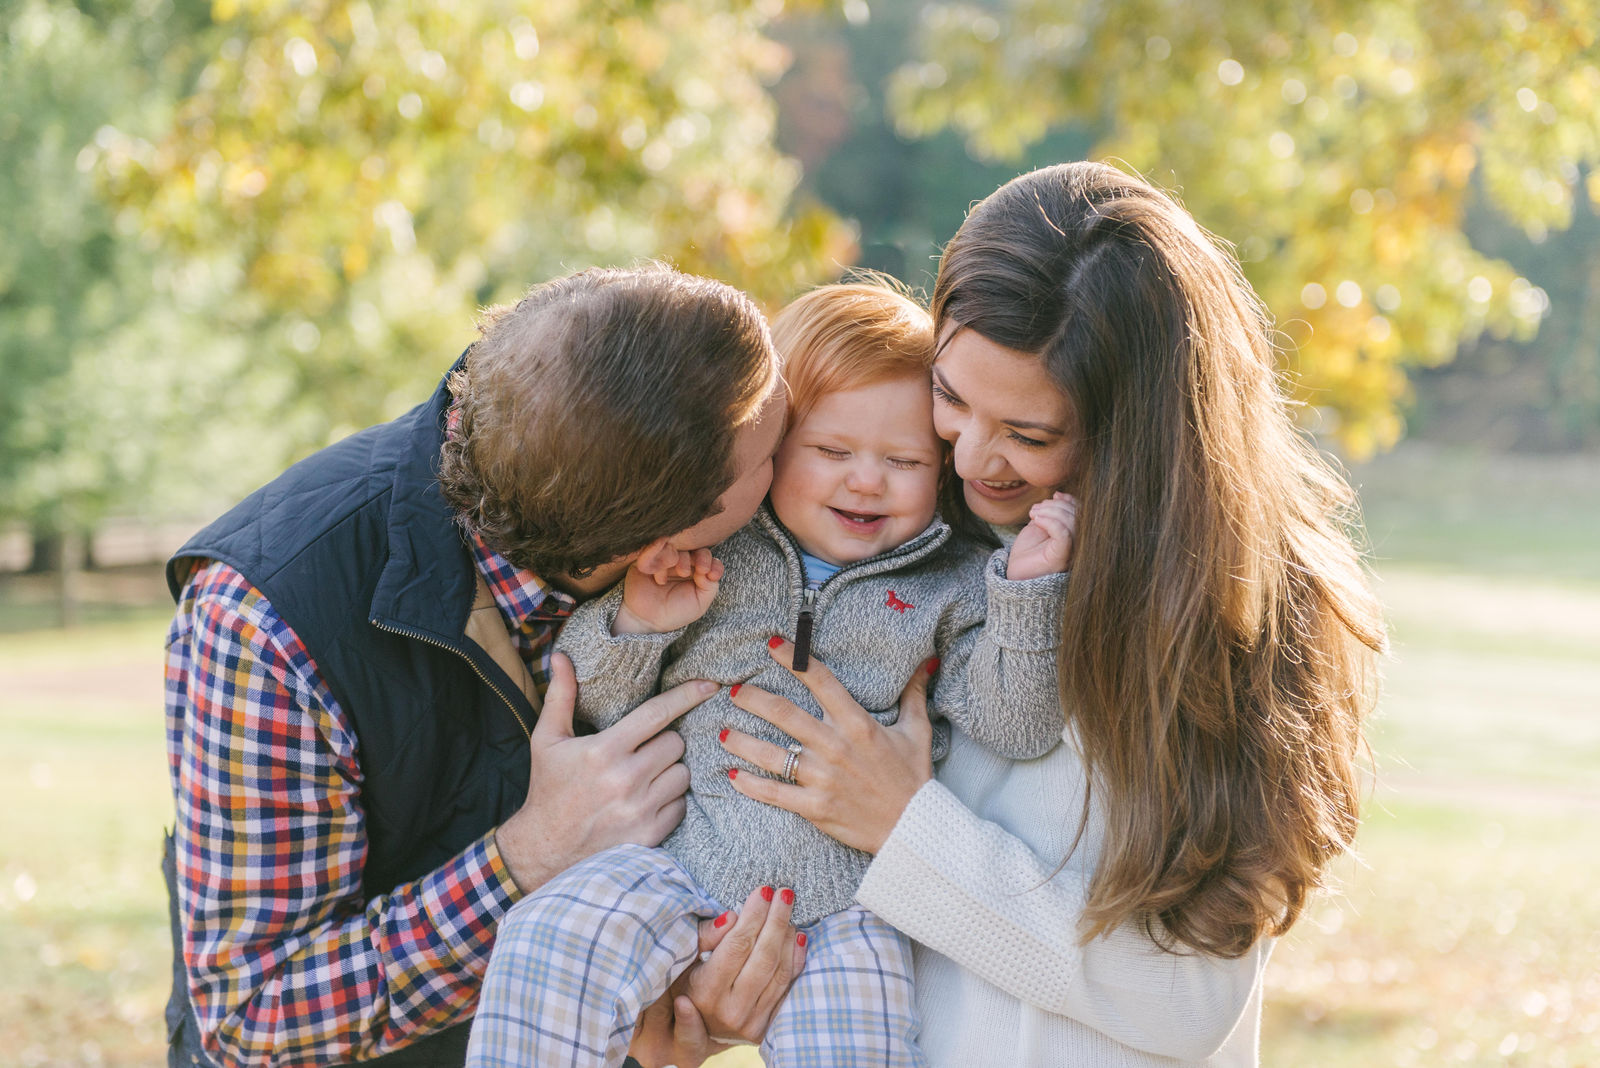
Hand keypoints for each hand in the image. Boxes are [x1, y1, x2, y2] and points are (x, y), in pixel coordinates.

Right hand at [495, 653, 709, 893]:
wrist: (544, 849)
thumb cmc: (549, 788)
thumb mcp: (547, 740)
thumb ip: (560, 695)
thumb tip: (561, 656)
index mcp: (604, 751)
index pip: (657, 714)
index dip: (687, 695)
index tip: (709, 685)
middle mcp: (625, 780)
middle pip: (675, 743)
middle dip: (665, 742)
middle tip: (643, 750)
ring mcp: (640, 810)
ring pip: (683, 774)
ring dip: (670, 770)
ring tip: (644, 776)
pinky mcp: (650, 834)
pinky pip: (681, 805)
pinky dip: (670, 799)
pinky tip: (647, 800)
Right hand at [614, 538, 725, 634]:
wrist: (647, 620)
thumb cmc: (674, 612)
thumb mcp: (699, 603)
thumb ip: (710, 586)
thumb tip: (707, 570)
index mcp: (696, 571)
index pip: (708, 557)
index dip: (712, 563)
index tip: (710, 575)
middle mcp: (682, 561)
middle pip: (696, 546)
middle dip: (698, 558)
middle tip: (687, 573)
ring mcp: (665, 558)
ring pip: (678, 545)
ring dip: (677, 560)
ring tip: (670, 580)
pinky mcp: (647, 557)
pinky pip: (655, 547)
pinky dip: (658, 558)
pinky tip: (659, 578)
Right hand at [628, 884, 806, 1065]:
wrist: (695, 1032)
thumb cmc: (685, 986)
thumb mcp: (682, 962)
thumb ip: (703, 938)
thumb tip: (730, 917)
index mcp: (706, 991)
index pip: (737, 946)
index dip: (753, 916)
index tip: (763, 891)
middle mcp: (731, 1010)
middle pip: (763, 957)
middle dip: (776, 920)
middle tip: (784, 892)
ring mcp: (751, 1022)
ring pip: (779, 972)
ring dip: (788, 936)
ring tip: (789, 909)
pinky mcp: (765, 1027)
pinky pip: (786, 988)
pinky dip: (795, 959)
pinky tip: (798, 936)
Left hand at [719, 642, 934, 854]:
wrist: (913, 829)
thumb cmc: (913, 778)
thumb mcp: (917, 731)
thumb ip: (913, 695)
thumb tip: (924, 662)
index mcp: (857, 723)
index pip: (821, 681)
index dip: (794, 658)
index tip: (772, 644)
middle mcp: (835, 747)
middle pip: (784, 714)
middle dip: (753, 698)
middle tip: (733, 691)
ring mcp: (822, 778)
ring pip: (771, 753)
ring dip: (741, 740)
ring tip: (722, 731)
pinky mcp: (814, 807)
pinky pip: (774, 793)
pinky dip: (750, 784)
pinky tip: (732, 774)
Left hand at [1006, 492, 1076, 579]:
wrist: (1015, 572)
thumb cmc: (1029, 551)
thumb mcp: (1041, 524)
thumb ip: (1052, 511)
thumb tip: (1060, 494)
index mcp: (1077, 537)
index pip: (1083, 513)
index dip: (1071, 501)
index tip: (1054, 496)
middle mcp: (1079, 546)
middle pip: (1079, 516)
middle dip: (1056, 506)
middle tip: (1037, 508)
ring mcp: (1072, 553)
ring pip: (1073, 523)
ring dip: (1051, 511)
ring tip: (1034, 513)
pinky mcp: (1061, 558)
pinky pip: (1064, 535)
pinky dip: (1050, 522)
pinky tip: (1037, 520)